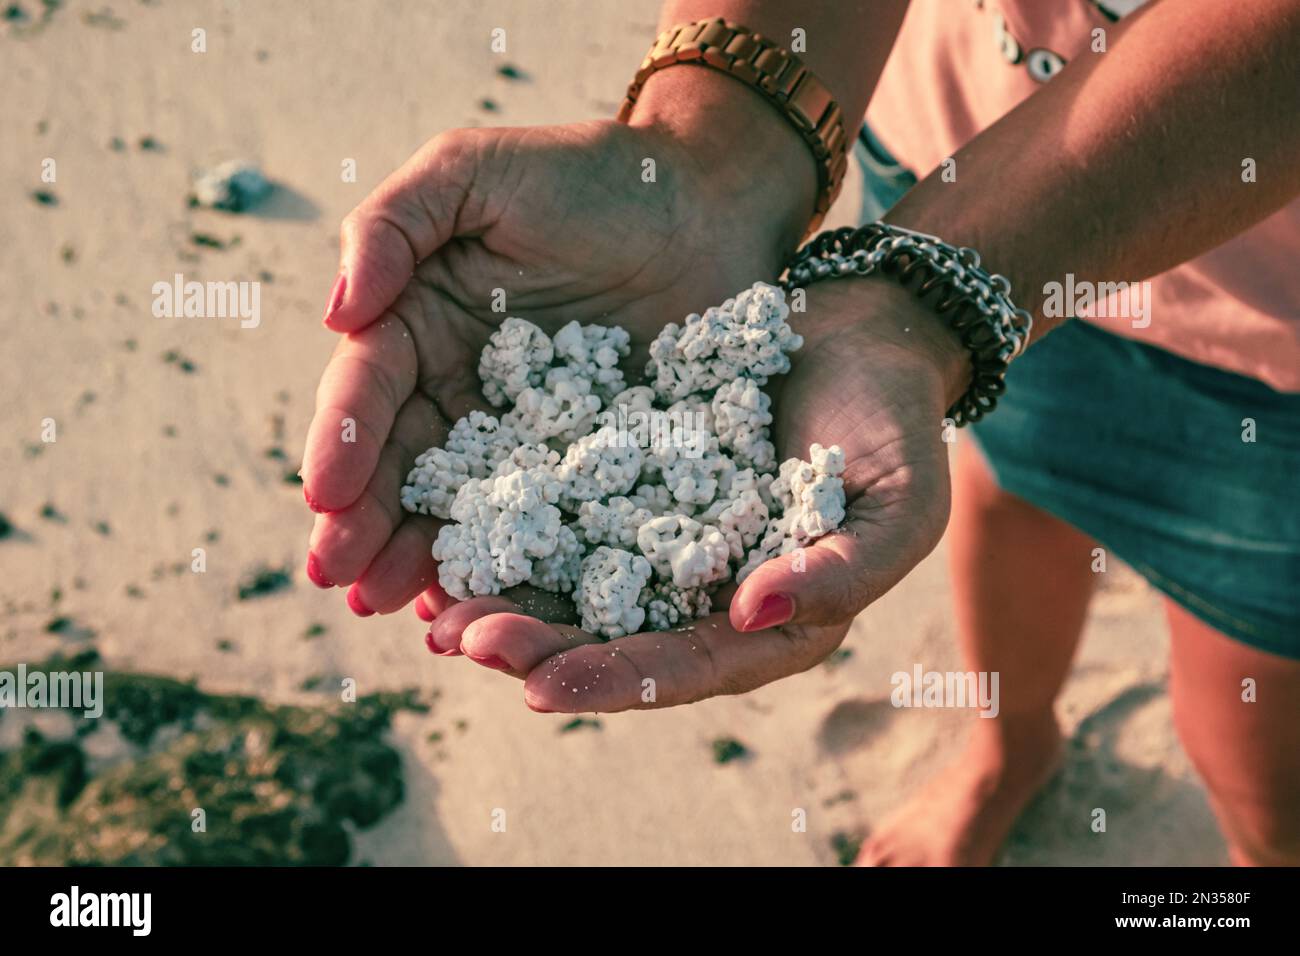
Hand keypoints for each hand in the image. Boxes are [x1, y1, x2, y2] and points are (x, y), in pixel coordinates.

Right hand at [302, 70, 815, 615]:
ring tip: (400, 610)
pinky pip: (548, 521)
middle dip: (369, 526)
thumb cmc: (587, 175)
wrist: (703, 203)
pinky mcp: (590, 467)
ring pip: (465, 508)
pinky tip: (491, 605)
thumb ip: (394, 228)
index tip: (324, 497)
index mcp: (419, 325)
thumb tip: (334, 314)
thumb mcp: (474, 173)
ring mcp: (525, 438)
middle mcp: (460, 392)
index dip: (343, 442)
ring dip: (428, 562)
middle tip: (345, 582)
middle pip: (405, 467)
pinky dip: (518, 565)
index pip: (370, 389)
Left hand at [440, 278, 971, 711]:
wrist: (862, 339)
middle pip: (614, 640)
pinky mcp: (634, 488)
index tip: (538, 686)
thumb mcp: (898, 506)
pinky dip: (517, 530)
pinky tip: (459, 530)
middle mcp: (707, 598)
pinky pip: (568, 515)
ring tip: (438, 607)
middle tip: (459, 641)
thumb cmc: (894, 428)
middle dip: (538, 648)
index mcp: (772, 624)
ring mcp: (666, 544)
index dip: (613, 680)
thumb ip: (840, 570)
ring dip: (511, 600)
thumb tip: (749, 613)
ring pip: (577, 587)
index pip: (686, 668)